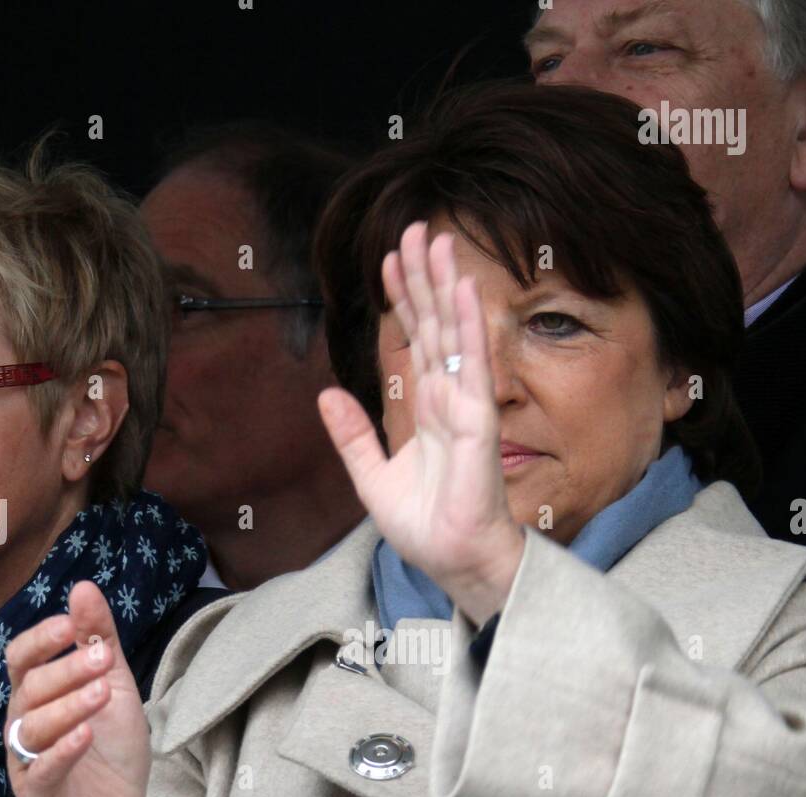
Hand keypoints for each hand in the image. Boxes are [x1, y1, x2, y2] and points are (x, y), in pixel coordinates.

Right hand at [3, 580, 149, 796]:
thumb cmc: (112, 746)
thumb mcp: (114, 685)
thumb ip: (99, 640)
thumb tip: (84, 587)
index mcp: (36, 694)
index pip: (21, 659)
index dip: (41, 640)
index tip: (70, 625)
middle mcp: (23, 724)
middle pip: (31, 689)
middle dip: (67, 670)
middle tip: (104, 659)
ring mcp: (27, 762)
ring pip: (34, 727)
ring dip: (69, 705)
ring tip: (103, 692)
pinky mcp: (40, 796)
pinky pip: (43, 771)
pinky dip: (63, 751)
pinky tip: (87, 736)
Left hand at [318, 221, 524, 627]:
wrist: (450, 559)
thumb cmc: (424, 526)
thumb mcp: (371, 476)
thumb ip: (352, 435)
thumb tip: (327, 394)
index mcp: (427, 410)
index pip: (415, 342)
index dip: (404, 300)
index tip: (390, 260)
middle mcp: (449, 400)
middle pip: (434, 326)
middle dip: (422, 278)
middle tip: (416, 229)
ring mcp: (466, 406)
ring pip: (453, 333)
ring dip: (445, 285)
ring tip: (436, 240)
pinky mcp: (478, 421)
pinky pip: (472, 365)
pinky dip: (468, 325)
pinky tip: (462, 288)